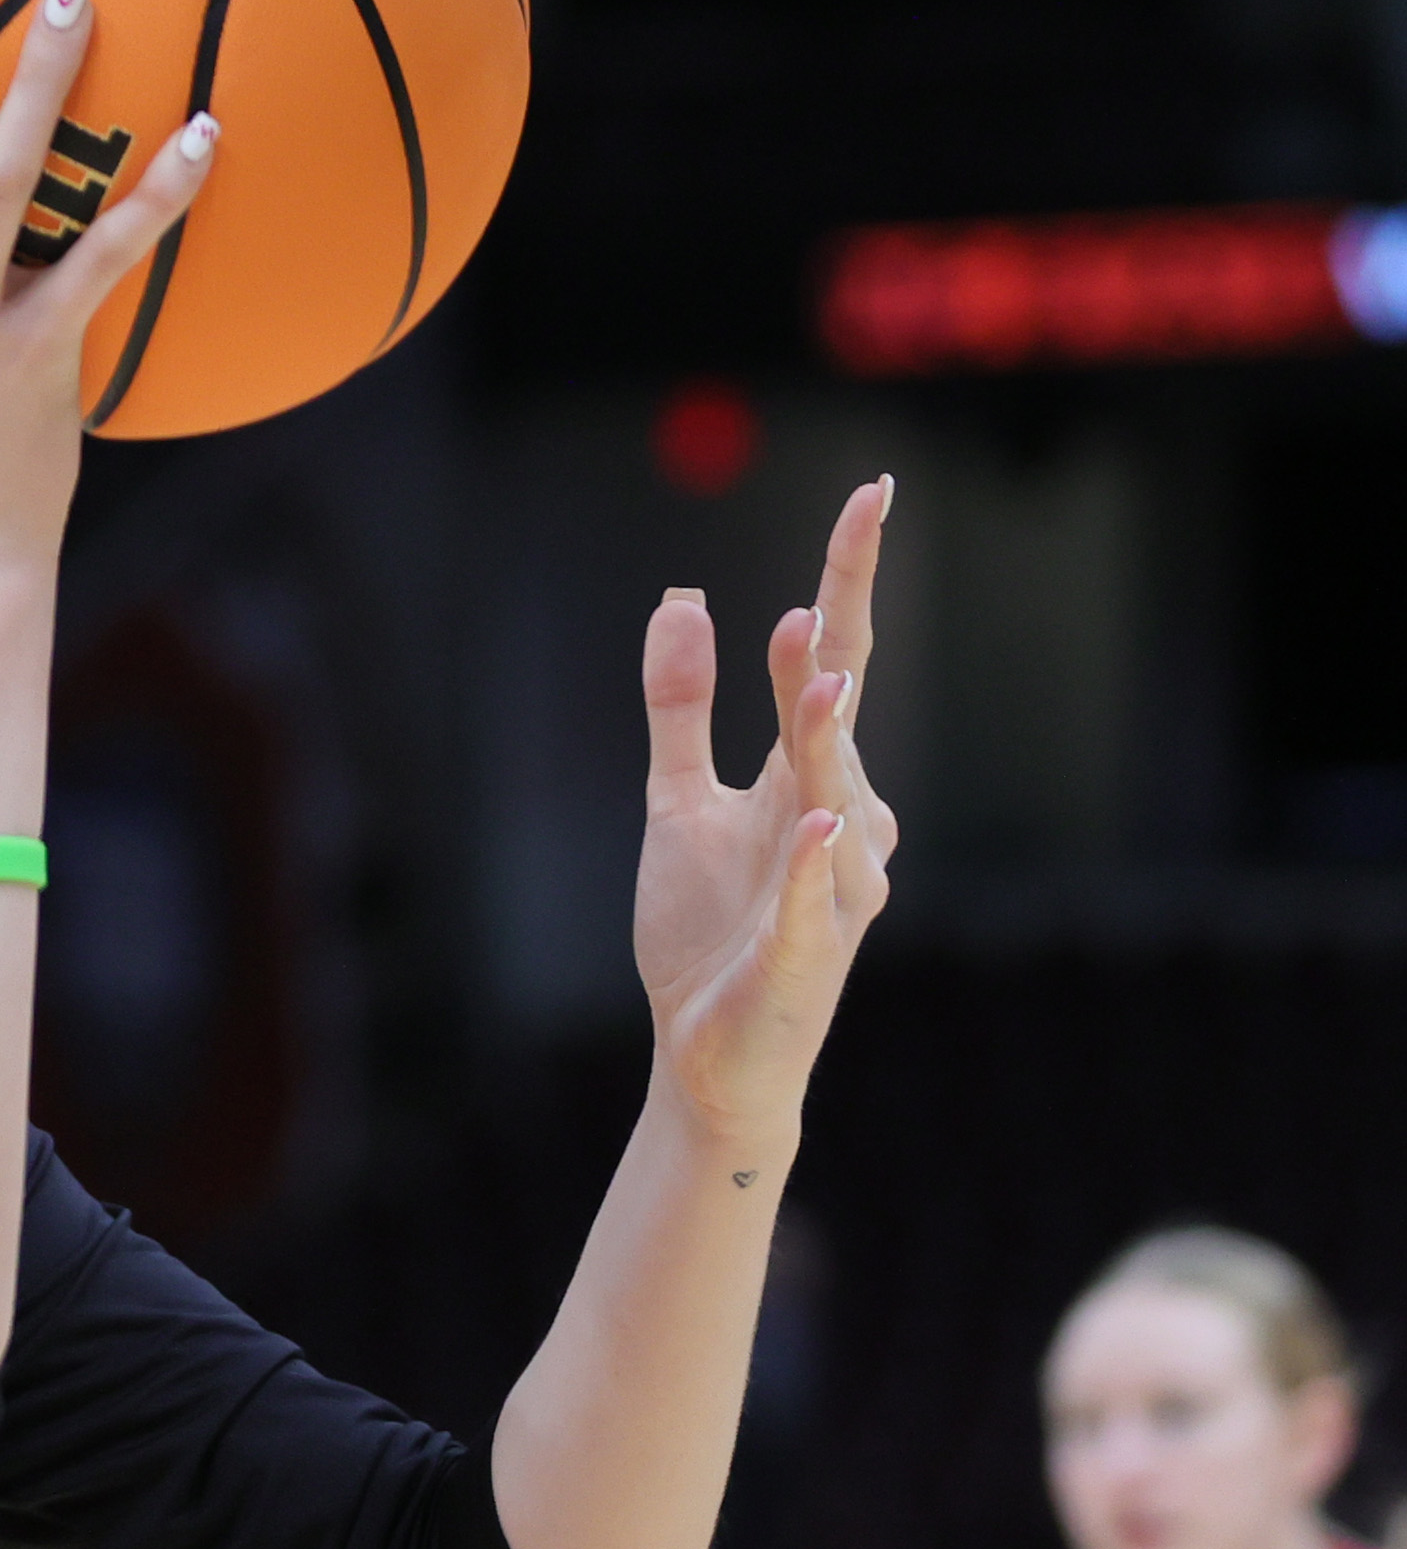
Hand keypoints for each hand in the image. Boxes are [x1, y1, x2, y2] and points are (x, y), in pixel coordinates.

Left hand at [635, 479, 899, 1143]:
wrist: (706, 1054)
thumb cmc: (709, 930)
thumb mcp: (678, 801)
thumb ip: (682, 707)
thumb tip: (686, 600)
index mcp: (810, 779)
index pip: (837, 661)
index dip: (850, 579)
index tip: (871, 494)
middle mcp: (844, 823)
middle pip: (838, 723)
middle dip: (827, 662)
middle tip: (813, 597)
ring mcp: (835, 892)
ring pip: (839, 801)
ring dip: (828, 742)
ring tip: (821, 677)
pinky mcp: (809, 957)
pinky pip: (819, 902)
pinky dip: (819, 864)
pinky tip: (818, 826)